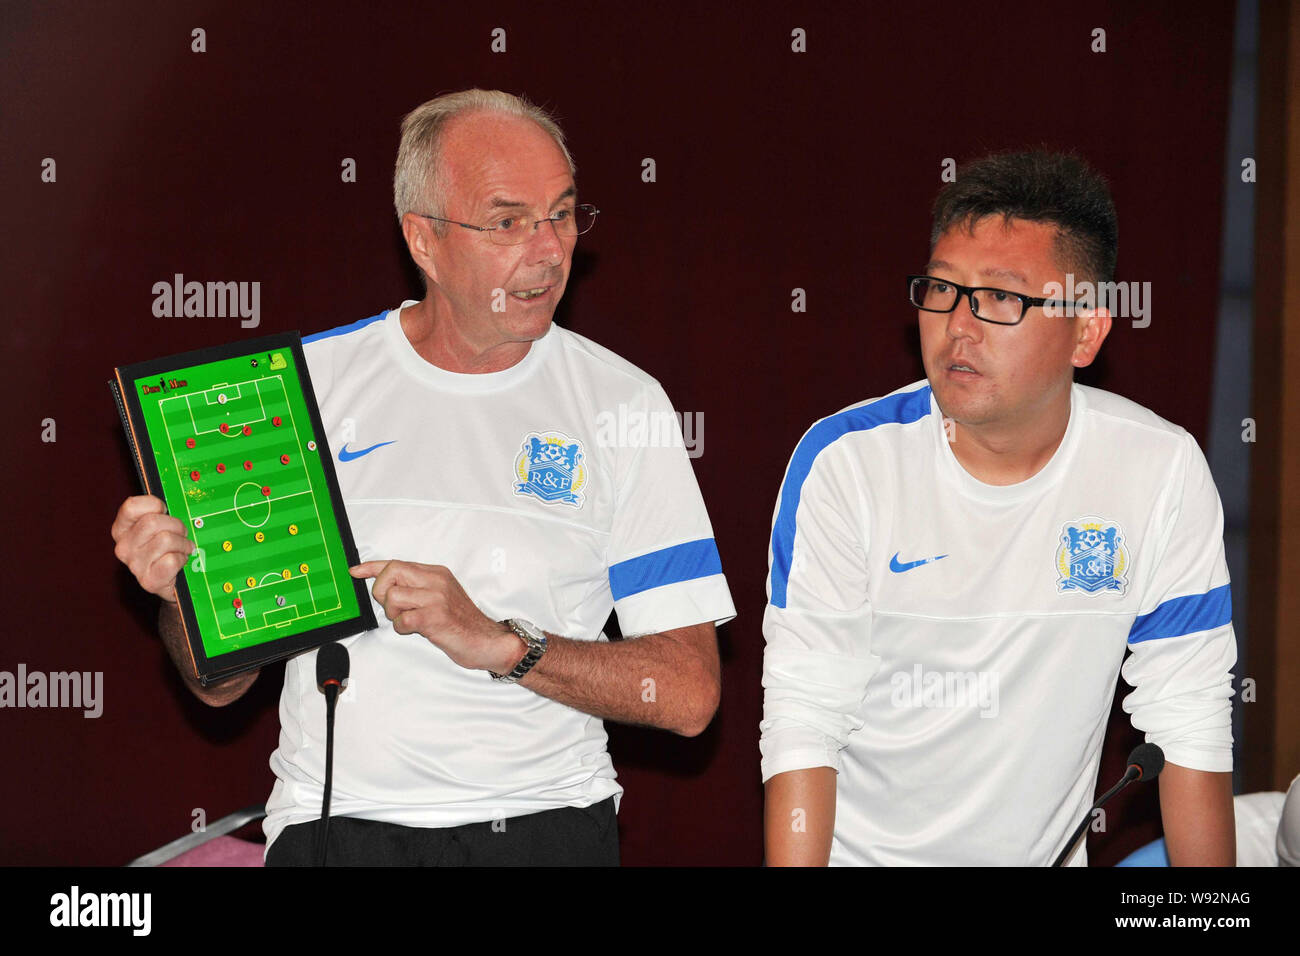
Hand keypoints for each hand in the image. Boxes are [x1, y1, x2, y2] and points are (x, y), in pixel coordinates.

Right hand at [111, 495, 194, 603]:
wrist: (169, 581)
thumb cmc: (165, 549)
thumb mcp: (158, 526)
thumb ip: (158, 512)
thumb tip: (172, 498)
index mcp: (122, 529)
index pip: (131, 506)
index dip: (154, 504)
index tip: (164, 511)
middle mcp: (123, 547)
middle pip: (152, 522)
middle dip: (176, 525)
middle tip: (181, 533)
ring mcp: (134, 565)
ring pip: (166, 539)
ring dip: (183, 543)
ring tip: (183, 548)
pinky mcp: (149, 581)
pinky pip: (172, 560)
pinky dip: (182, 559)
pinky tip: (180, 562)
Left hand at [350, 560, 523, 673]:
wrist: (487, 640)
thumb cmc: (462, 622)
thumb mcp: (442, 596)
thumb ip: (418, 588)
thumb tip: (388, 587)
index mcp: (436, 573)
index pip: (397, 563)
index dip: (372, 567)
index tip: (355, 571)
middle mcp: (436, 581)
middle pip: (391, 573)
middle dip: (382, 592)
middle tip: (394, 607)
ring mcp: (436, 598)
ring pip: (393, 597)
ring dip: (393, 614)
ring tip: (408, 620)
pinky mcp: (435, 618)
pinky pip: (402, 619)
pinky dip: (402, 627)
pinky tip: (416, 629)